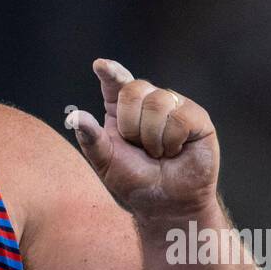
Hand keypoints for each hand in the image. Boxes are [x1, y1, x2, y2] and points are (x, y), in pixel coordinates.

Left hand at [65, 59, 219, 219]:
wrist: (165, 203)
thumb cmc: (134, 181)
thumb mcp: (106, 163)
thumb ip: (91, 139)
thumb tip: (73, 116)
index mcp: (123, 110)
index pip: (117, 83)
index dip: (111, 72)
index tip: (100, 66)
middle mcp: (149, 102)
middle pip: (134, 89)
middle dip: (130, 124)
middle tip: (138, 147)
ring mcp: (174, 107)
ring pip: (158, 102)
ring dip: (152, 137)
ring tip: (158, 153)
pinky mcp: (197, 117)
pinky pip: (180, 117)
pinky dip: (172, 141)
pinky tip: (176, 151)